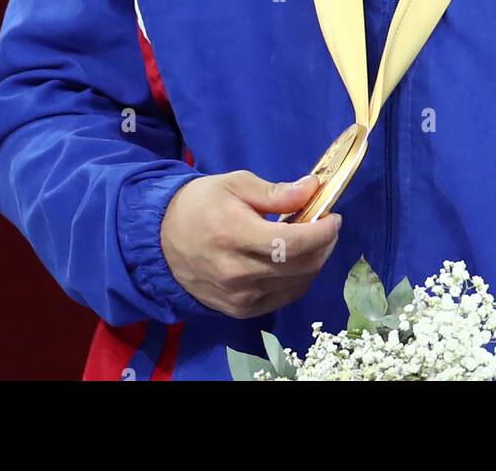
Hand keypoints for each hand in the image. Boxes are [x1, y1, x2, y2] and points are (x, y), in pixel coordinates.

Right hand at [159, 170, 341, 318]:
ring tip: (312, 241)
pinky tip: (296, 261)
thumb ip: (275, 192)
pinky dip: (298, 280)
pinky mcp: (239, 311)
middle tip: (327, 226)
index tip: (334, 217)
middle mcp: (237, 273)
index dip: (322, 232)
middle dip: (324, 245)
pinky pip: (283, 298)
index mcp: (234, 235)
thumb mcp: (235, 184)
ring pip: (296, 285)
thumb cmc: (200, 204)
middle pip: (300, 266)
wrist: (161, 241)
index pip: (292, 243)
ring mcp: (239, 297)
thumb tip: (312, 189)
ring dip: (314, 262)